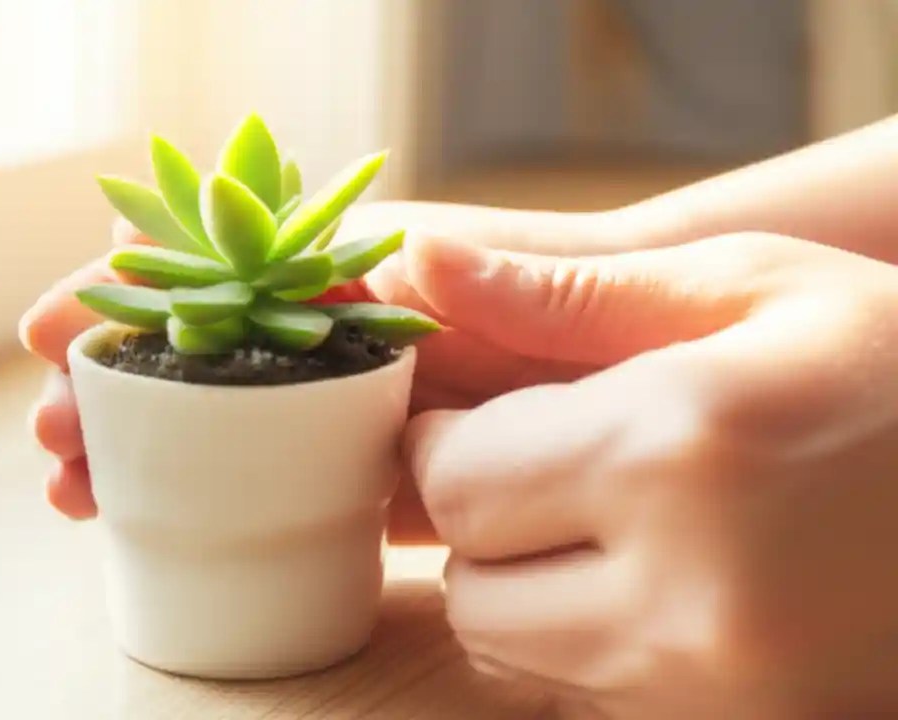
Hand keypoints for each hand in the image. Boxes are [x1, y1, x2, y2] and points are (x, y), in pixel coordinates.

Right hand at [18, 203, 627, 538]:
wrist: (678, 370)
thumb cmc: (618, 295)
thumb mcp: (567, 275)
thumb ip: (492, 271)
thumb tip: (410, 258)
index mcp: (372, 271)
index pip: (224, 268)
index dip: (133, 295)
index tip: (53, 322)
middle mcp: (352, 336)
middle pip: (208, 358)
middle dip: (119, 390)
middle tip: (48, 432)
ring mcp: (362, 408)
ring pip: (233, 428)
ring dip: (150, 454)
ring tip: (77, 489)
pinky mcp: (389, 475)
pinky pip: (293, 487)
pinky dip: (225, 503)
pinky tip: (157, 525)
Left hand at [403, 232, 897, 716]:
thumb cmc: (897, 365)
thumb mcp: (748, 286)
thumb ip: (567, 290)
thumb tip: (419, 260)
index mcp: (676, 449)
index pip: (456, 478)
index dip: (446, 443)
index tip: (478, 417)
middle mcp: (686, 590)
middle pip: (471, 582)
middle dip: (484, 519)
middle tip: (545, 466)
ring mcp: (718, 688)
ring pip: (516, 652)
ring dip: (526, 586)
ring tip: (609, 521)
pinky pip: (586, 700)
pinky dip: (589, 645)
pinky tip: (665, 581)